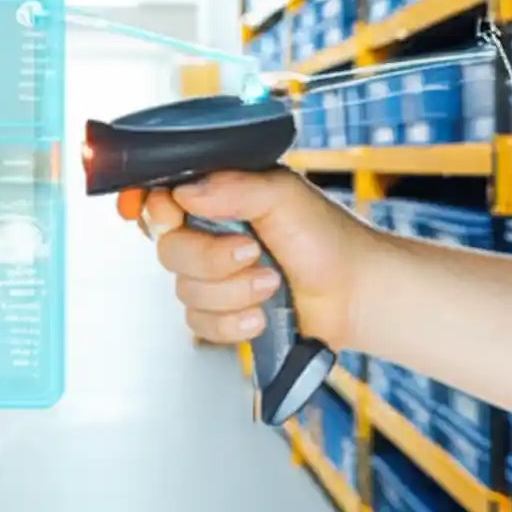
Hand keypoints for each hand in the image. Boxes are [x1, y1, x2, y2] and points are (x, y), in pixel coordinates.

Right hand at [120, 169, 371, 349]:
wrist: (355, 293)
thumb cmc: (327, 238)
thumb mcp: (283, 195)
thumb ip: (233, 188)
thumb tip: (184, 193)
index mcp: (216, 196)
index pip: (159, 199)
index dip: (155, 209)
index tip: (173, 216)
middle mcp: (207, 234)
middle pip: (168, 250)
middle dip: (210, 258)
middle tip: (252, 252)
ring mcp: (213, 277)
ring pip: (184, 291)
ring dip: (232, 292)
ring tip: (272, 284)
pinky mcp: (222, 313)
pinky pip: (200, 323)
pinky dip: (232, 322)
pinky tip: (262, 315)